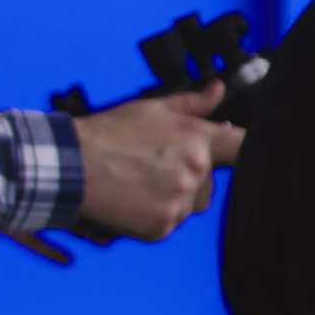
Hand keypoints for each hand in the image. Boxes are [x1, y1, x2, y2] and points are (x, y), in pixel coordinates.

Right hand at [73, 81, 244, 240]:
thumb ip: (193, 104)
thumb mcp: (152, 109)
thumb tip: (218, 89)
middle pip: (211, 184)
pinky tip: (133, 199)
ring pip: (190, 206)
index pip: (241, 147)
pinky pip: (170, 223)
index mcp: (197, 140)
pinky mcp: (162, 225)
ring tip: (140, 183)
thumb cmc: (109, 134)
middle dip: (190, 179)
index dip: (243, 150)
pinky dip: (154, 216)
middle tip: (155, 168)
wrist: (70, 165)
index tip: (238, 154)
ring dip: (173, 199)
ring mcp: (179, 202)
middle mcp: (194, 171)